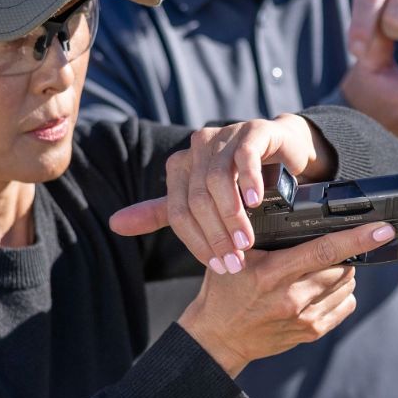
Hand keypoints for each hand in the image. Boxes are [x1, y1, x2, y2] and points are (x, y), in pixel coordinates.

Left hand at [107, 114, 330, 274]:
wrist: (283, 150)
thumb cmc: (240, 180)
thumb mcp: (199, 199)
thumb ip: (162, 213)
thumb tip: (114, 225)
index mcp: (180, 166)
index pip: (178, 212)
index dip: (196, 243)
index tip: (220, 266)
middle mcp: (197, 148)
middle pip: (197, 199)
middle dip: (216, 235)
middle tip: (236, 260)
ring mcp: (225, 136)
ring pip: (218, 179)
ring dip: (231, 215)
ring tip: (246, 241)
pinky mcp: (253, 130)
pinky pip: (245, 155)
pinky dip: (248, 180)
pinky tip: (254, 201)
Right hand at [175, 220, 397, 376]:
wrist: (219, 338)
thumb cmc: (225, 293)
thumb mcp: (238, 257)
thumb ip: (266, 238)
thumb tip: (301, 214)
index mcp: (272, 274)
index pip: (324, 251)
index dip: (357, 239)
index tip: (382, 230)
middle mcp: (292, 298)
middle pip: (342, 268)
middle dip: (343, 255)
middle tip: (325, 250)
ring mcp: (303, 318)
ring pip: (346, 286)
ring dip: (342, 273)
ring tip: (320, 270)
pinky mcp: (310, 332)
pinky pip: (343, 306)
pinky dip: (341, 293)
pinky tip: (321, 289)